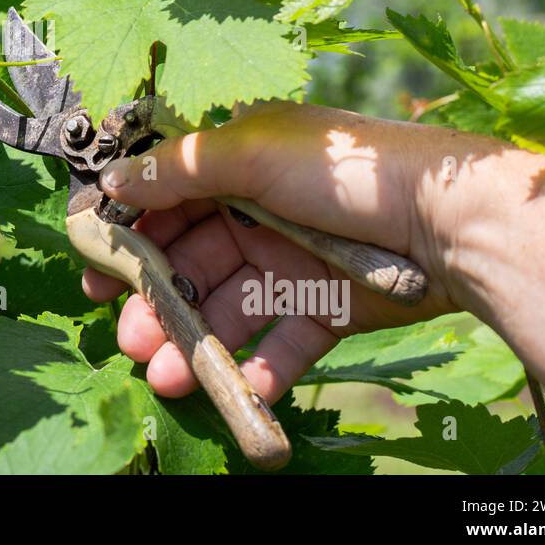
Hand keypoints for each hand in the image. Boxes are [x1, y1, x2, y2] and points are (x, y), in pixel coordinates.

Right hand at [86, 101, 544, 404]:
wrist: (450, 220)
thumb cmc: (345, 171)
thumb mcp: (253, 153)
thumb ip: (179, 170)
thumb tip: (110, 180)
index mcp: (239, 163)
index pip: (169, 201)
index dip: (129, 236)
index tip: (94, 273)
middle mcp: (259, 211)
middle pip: (192, 263)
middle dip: (158, 304)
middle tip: (130, 341)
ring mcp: (292, 260)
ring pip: (229, 309)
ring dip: (197, 344)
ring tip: (169, 378)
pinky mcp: (328, 305)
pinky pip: (284, 342)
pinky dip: (262, 368)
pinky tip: (243, 390)